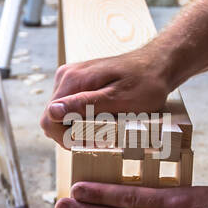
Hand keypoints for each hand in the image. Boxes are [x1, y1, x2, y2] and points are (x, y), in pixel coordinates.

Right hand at [40, 41, 174, 145]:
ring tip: (107, 126)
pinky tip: (104, 118)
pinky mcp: (79, 82)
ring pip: (62, 115)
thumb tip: (53, 111)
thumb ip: (84, 105)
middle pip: (53, 118)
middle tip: (103, 137)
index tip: (89, 142)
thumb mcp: (118, 100)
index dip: (65, 138)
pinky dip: (85, 118)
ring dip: (80, 127)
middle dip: (74, 134)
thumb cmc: (145, 83)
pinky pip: (72, 107)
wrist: (158, 65)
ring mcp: (72, 78)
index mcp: (72, 80)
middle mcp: (67, 76)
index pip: (49, 119)